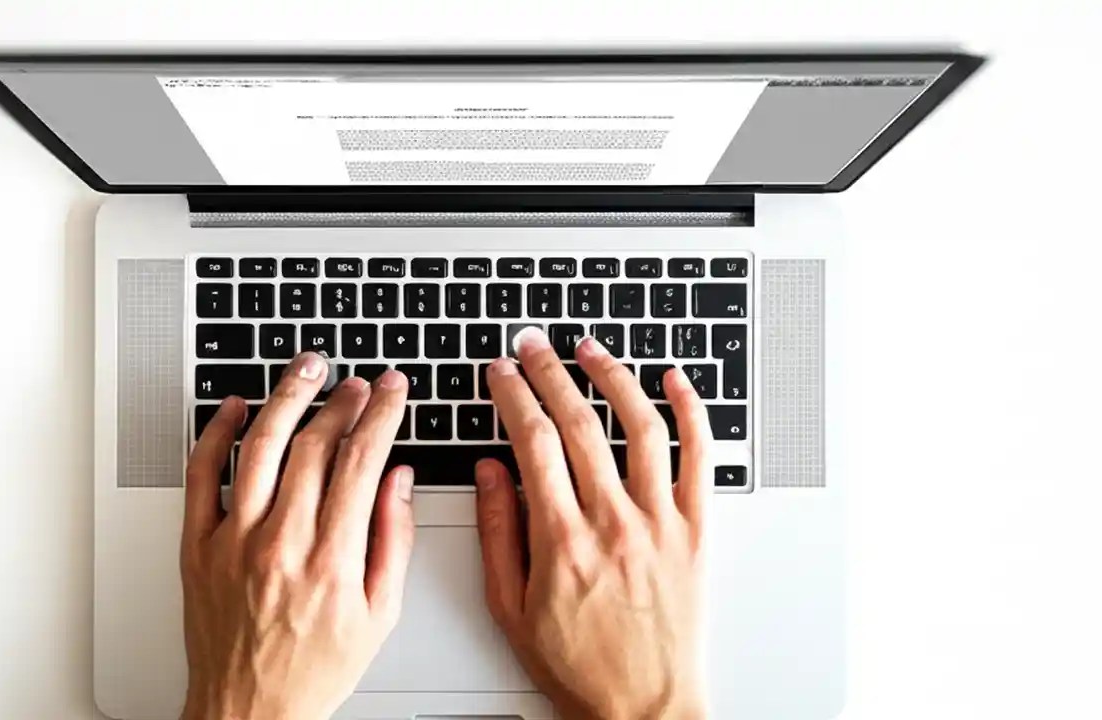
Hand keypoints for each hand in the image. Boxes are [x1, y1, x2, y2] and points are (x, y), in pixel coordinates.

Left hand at [180, 353, 414, 719]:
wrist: (248, 713)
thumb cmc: (313, 671)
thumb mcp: (380, 616)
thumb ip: (394, 540)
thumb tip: (398, 480)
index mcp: (332, 562)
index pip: (361, 462)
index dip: (380, 414)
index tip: (390, 390)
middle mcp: (280, 545)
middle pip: (313, 447)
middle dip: (341, 401)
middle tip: (356, 383)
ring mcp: (233, 542)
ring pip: (258, 447)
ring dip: (286, 398)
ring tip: (305, 370)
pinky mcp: (197, 546)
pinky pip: (200, 475)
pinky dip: (215, 433)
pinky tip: (234, 407)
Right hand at [476, 328, 711, 719]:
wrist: (645, 708)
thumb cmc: (579, 667)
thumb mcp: (511, 609)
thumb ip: (497, 534)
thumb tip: (489, 471)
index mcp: (562, 541)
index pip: (532, 442)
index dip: (512, 396)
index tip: (500, 375)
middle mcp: (613, 523)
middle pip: (578, 423)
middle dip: (548, 373)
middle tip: (532, 348)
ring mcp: (660, 523)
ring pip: (638, 427)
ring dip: (611, 377)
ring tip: (589, 350)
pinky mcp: (697, 531)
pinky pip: (699, 458)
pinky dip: (690, 410)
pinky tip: (674, 380)